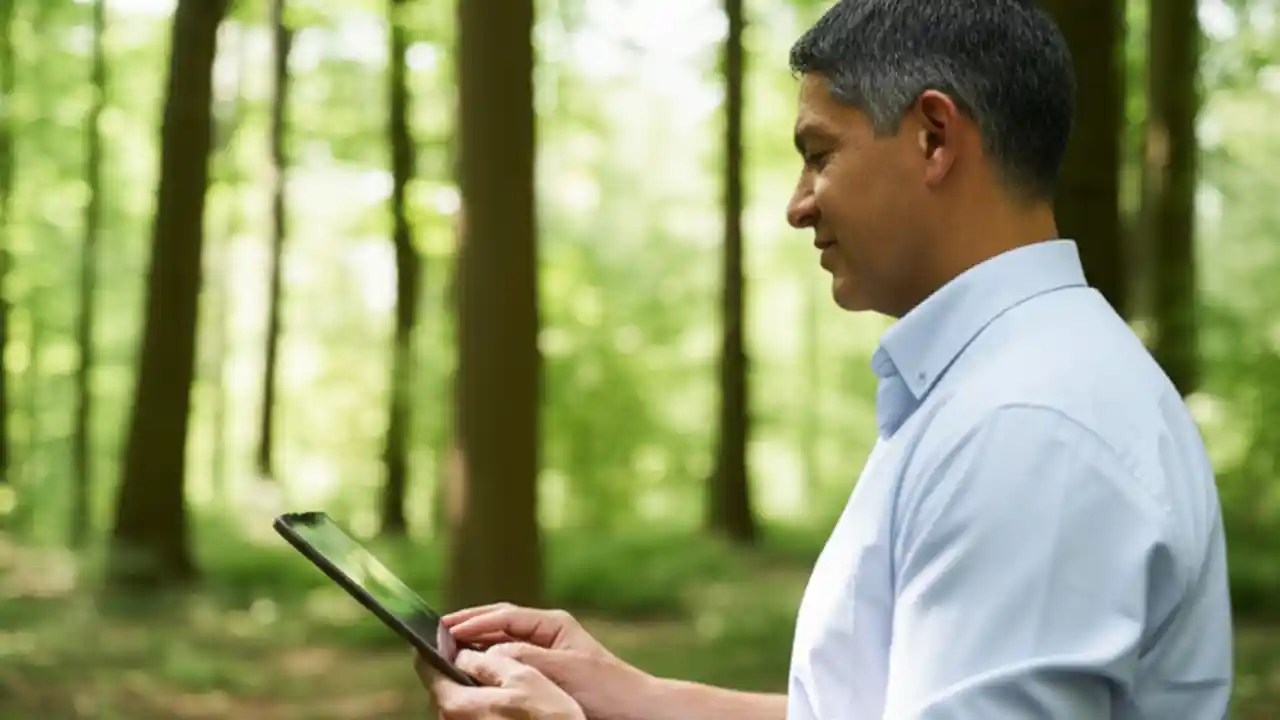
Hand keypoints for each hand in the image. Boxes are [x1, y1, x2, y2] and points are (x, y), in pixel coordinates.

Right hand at [442, 604, 655, 719]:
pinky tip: (472, 678)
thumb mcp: (563, 670)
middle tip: (437, 638)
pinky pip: (507, 669)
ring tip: (447, 656)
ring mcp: (543, 657)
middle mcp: (545, 637)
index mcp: (552, 624)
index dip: (473, 622)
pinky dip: (488, 670)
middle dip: (468, 631)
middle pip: (497, 627)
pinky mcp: (542, 679)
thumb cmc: (606, 689)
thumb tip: (486, 655)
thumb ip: (524, 659)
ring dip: (474, 651)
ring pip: (499, 649)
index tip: (446, 631)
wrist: (634, 712)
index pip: (503, 616)